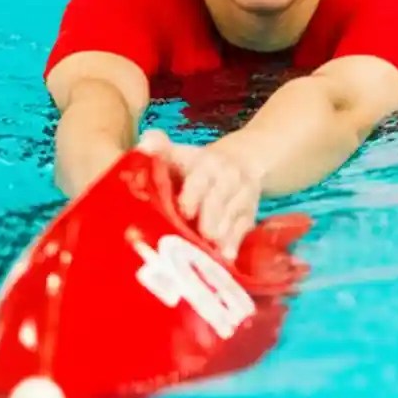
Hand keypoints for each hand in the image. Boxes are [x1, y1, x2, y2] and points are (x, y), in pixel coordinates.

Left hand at [138, 130, 262, 259]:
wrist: (244, 160)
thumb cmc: (196, 165)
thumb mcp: (180, 153)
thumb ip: (160, 150)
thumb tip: (147, 139)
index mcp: (205, 164)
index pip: (200, 178)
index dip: (193, 193)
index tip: (185, 210)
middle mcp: (227, 178)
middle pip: (219, 199)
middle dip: (211, 218)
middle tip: (204, 236)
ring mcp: (242, 196)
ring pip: (234, 215)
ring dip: (223, 235)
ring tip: (210, 255)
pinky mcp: (250, 214)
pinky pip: (245, 228)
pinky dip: (236, 243)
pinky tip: (227, 258)